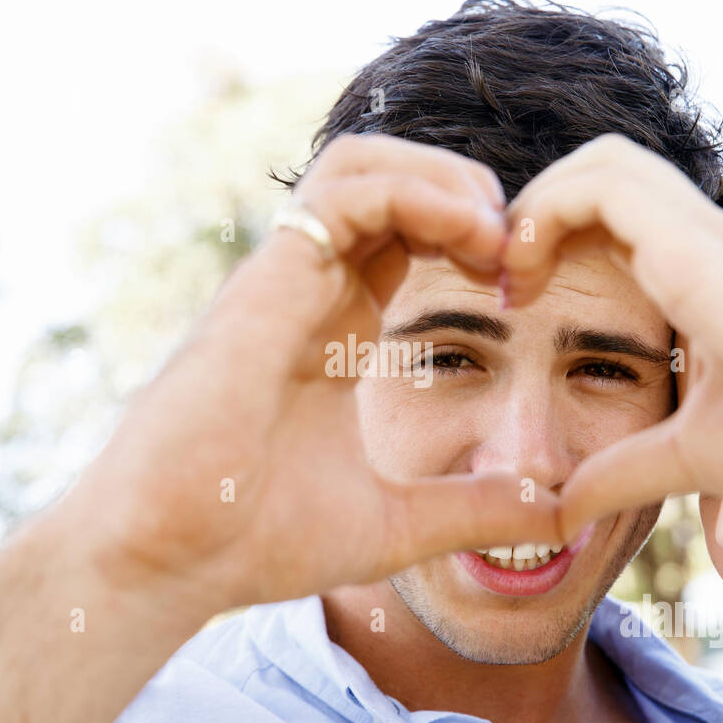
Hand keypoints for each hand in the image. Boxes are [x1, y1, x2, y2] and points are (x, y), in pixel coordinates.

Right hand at [59, 134, 563, 612]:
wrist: (168, 559)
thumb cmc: (256, 540)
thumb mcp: (398, 524)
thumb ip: (473, 509)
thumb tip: (554, 513)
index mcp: (336, 331)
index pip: (407, 236)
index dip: (471, 238)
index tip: (522, 286)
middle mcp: (311, 291)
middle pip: (390, 183)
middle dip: (466, 192)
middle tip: (519, 248)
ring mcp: (285, 279)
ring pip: (363, 164)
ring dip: (444, 177)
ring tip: (496, 231)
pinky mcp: (266, 280)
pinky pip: (344, 191)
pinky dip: (416, 191)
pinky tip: (468, 235)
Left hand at [500, 134, 722, 535]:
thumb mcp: (685, 457)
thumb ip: (621, 474)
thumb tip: (561, 510)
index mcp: (697, 281)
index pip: (613, 222)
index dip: (553, 243)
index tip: (514, 303)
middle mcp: (698, 245)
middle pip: (602, 174)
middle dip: (537, 211)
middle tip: (503, 279)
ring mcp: (700, 235)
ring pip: (602, 162)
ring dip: (539, 205)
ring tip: (509, 273)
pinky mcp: (696, 242)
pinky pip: (603, 182)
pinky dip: (548, 208)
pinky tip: (525, 272)